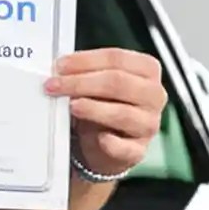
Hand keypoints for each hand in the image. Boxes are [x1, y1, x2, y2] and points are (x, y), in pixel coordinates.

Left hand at [44, 48, 166, 177]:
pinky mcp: (138, 150)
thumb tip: (59, 70)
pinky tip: (99, 138)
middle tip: (55, 85)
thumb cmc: (103, 104)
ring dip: (92, 108)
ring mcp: (149, 124)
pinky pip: (125, 147)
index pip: (117, 58)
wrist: (105, 141)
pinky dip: (110, 143)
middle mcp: (153, 95)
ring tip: (71, 106)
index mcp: (146, 70)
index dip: (85, 61)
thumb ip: (84, 72)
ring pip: (122, 113)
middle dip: (80, 82)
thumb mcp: (97, 82)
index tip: (60, 66)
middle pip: (118, 82)